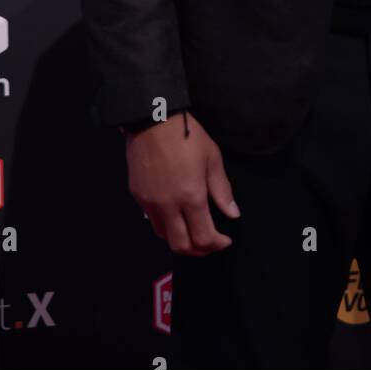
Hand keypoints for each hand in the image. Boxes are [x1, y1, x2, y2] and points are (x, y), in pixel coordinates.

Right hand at [125, 113, 240, 254]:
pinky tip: (175, 213)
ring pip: (164, 236)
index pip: (204, 238)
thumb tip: (233, 213)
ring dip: (180, 239)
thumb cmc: (186, 135)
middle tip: (209, 242)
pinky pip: (152, 220)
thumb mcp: (212, 158)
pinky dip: (165, 224)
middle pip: (181, 246)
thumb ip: (222, 190)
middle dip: (198, 250)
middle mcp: (168, 205)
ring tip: (192, 230)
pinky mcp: (138, 195)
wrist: (153, 119)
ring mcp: (150, 202)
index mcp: (191, 197)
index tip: (225, 239)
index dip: (217, 245)